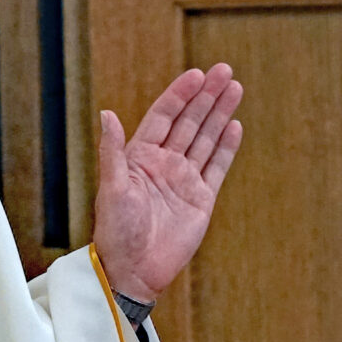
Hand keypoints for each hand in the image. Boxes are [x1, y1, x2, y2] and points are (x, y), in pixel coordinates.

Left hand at [92, 64, 243, 302]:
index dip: (180, 94)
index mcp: (139, 156)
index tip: (197, 75)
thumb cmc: (115, 232)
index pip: (164, 116)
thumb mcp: (112, 188)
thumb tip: (107, 114)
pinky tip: (234, 126)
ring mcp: (184, 180)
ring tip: (235, 88)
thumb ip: (112, 151)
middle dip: (206, 96)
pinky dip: (226, 147)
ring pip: (205, 139)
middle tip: (225, 70)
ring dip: (219, 114)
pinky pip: (216, 167)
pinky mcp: (201, 199)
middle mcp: (163, 163)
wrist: (133, 271)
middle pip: (189, 121)